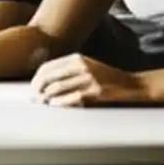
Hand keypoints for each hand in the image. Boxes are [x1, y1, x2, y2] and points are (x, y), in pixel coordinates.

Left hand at [30, 54, 145, 106]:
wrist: (131, 84)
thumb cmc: (105, 78)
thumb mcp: (86, 66)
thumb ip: (66, 70)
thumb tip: (40, 81)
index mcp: (77, 58)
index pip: (46, 67)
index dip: (36, 79)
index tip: (32, 88)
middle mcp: (81, 66)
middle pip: (48, 78)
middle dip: (37, 89)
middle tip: (34, 98)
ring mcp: (88, 79)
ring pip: (55, 89)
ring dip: (45, 98)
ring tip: (43, 104)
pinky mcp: (94, 92)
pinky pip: (68, 98)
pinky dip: (58, 103)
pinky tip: (55, 106)